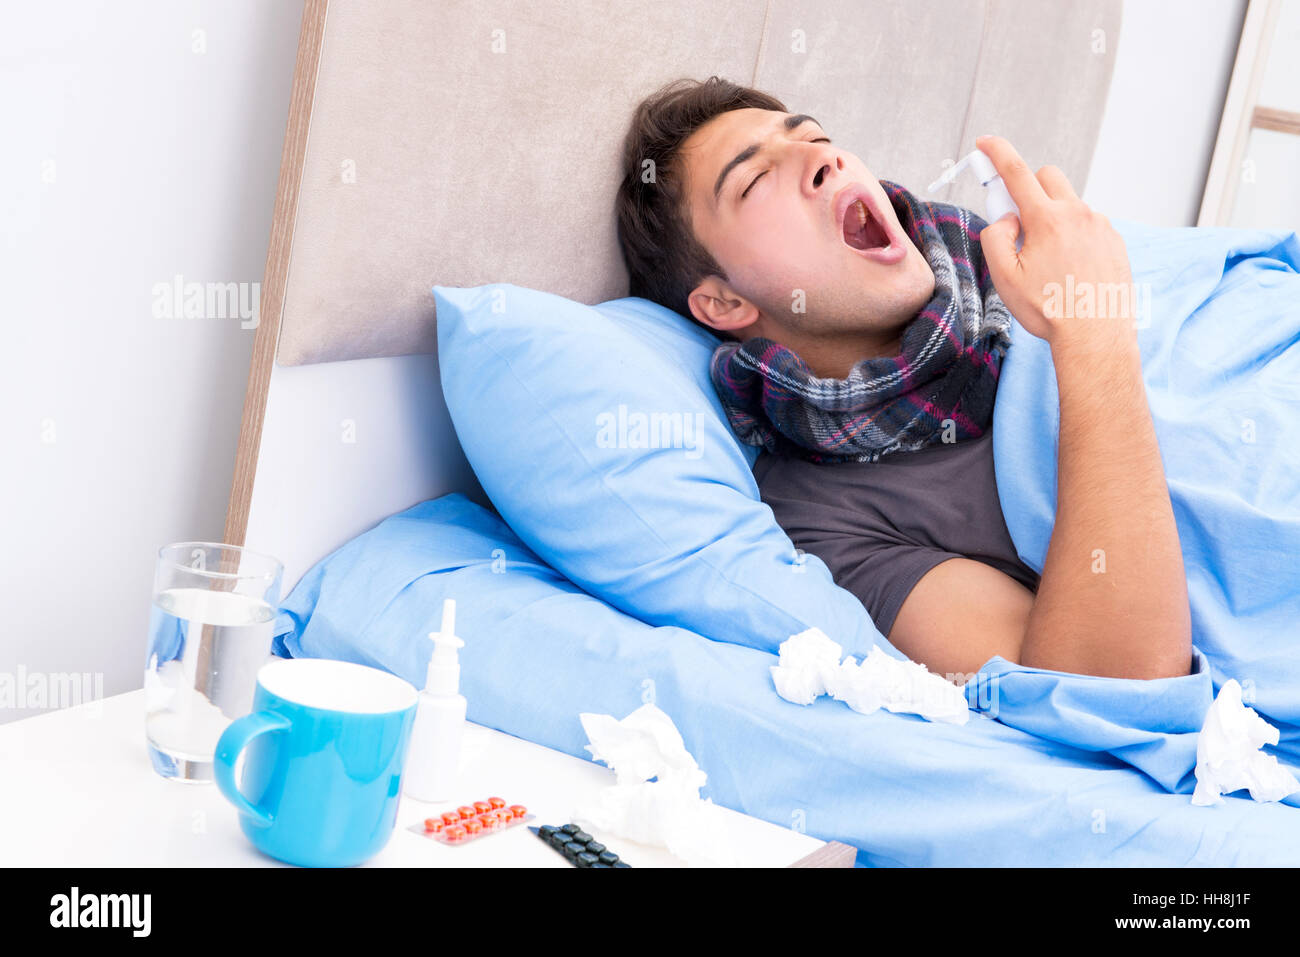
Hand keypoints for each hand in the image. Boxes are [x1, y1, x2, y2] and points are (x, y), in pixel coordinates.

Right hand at [976, 135, 1135, 349]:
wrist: (1095, 336)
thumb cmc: (1048, 310)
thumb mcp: (1004, 277)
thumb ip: (996, 238)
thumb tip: (1007, 219)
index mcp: (1047, 220)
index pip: (1016, 172)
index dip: (997, 153)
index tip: (985, 143)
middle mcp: (1078, 214)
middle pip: (1048, 176)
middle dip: (1029, 188)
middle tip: (1018, 222)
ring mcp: (1101, 226)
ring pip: (1069, 204)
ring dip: (1053, 218)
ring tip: (1049, 262)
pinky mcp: (1115, 240)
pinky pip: (1087, 224)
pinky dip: (1073, 235)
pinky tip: (1070, 269)